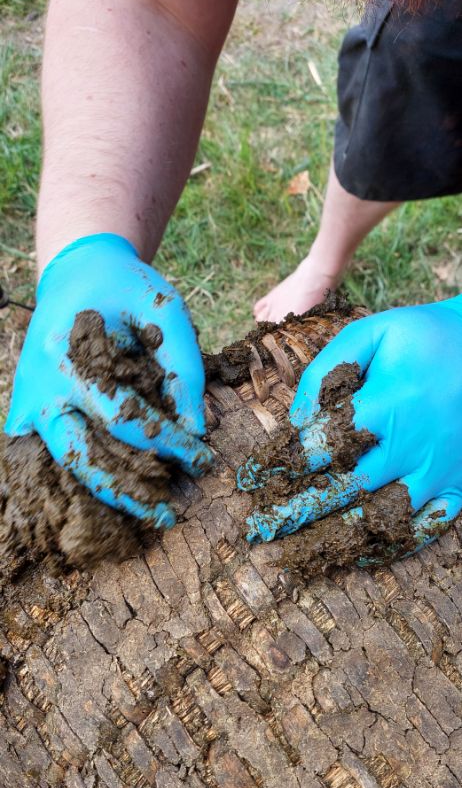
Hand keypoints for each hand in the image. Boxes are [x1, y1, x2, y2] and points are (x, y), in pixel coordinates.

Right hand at [5, 234, 212, 526]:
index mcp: (69, 357)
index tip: (204, 459)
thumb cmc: (125, 289)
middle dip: (129, 491)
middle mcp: (40, 388)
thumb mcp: (164, 309)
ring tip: (148, 513)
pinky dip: (79, 479)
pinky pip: (49, 457)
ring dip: (106, 494)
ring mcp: (26, 403)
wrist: (76, 272)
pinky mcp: (24, 412)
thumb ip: (184, 366)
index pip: (126, 420)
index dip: (170, 444)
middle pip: (82, 458)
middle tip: (169, 515)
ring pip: (63, 465)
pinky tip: (115, 498)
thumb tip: (199, 429)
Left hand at [238, 298, 461, 560]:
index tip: (256, 482)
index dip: (285, 466)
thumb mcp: (373, 333)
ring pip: (382, 518)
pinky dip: (394, 547)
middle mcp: (412, 445)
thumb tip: (296, 419)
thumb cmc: (425, 338)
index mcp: (387, 404)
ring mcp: (438, 471)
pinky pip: (426, 528)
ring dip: (339, 538)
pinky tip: (361, 556)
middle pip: (345, 490)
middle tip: (263, 529)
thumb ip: (326, 370)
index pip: (323, 446)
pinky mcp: (460, 486)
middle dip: (300, 511)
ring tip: (300, 553)